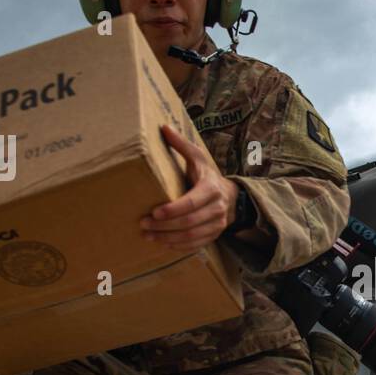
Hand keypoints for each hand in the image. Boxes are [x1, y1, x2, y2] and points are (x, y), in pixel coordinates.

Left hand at [141, 124, 238, 253]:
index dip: (173, 209)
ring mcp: (217, 224)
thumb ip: (181, 145)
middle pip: (189, 222)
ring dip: (168, 238)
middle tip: (144, 224)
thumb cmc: (207, 175)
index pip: (192, 203)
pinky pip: (196, 245)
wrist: (231, 196)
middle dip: (165, 226)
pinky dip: (178, 246)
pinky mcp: (214, 235)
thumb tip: (163, 127)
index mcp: (211, 188)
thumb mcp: (197, 157)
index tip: (154, 212)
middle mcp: (217, 208)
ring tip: (148, 235)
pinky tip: (162, 243)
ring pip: (191, 236)